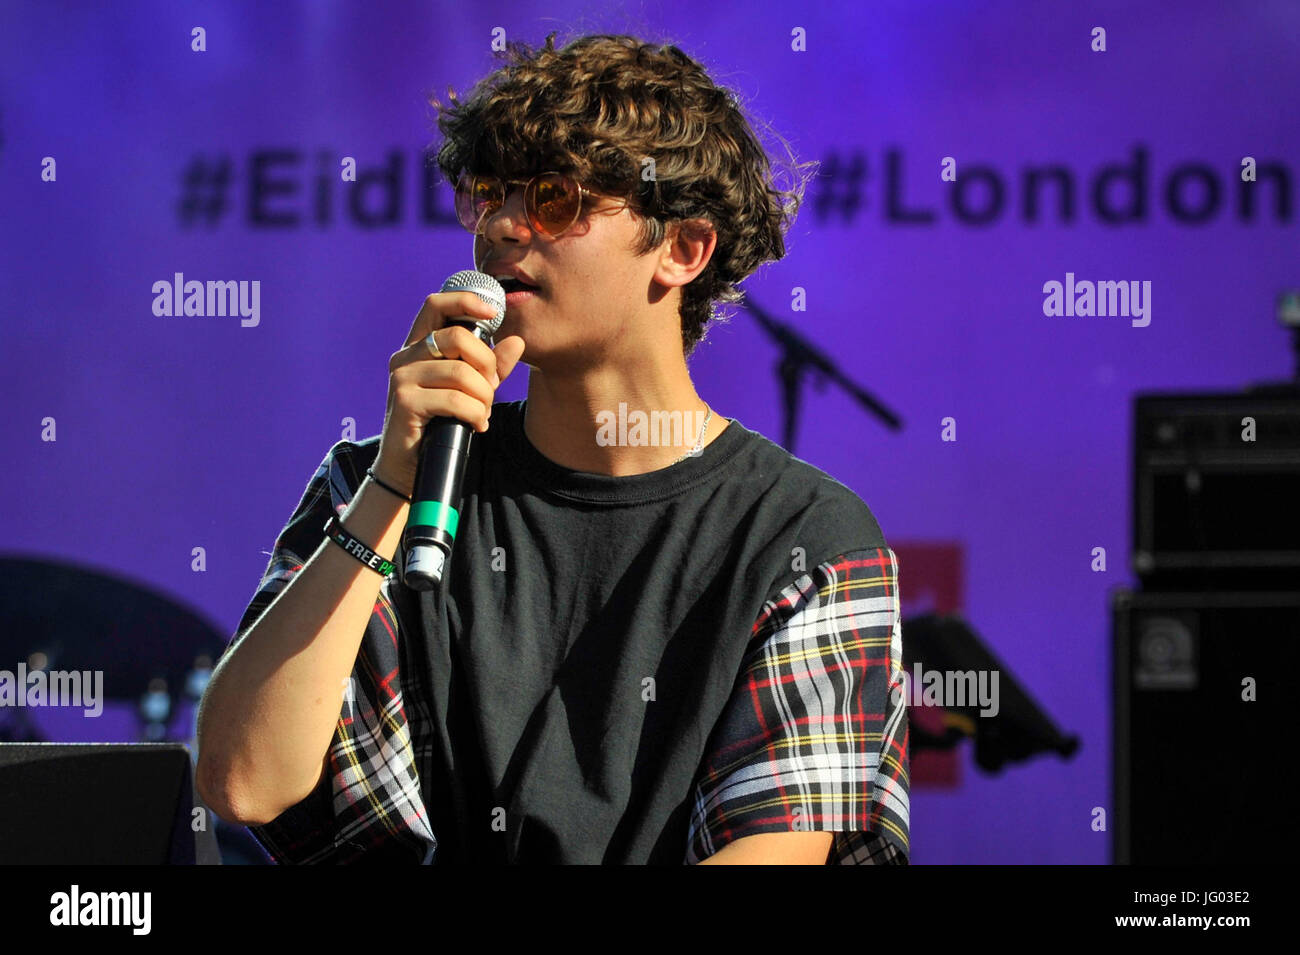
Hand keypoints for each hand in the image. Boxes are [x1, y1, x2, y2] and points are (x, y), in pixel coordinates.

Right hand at [373, 292, 525, 492]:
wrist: (410, 467)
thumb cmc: (440, 423)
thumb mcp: (472, 391)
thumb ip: (493, 367)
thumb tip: (517, 341)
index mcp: (419, 346)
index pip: (436, 304)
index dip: (465, 300)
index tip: (492, 311)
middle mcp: (405, 356)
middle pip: (457, 336)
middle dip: (486, 363)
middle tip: (490, 388)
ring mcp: (402, 378)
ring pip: (461, 372)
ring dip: (483, 397)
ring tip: (482, 413)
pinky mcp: (405, 402)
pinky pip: (455, 400)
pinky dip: (475, 414)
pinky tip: (476, 425)